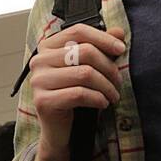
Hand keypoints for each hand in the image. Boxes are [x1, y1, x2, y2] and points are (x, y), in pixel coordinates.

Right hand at [27, 24, 126, 153]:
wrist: (61, 129)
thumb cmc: (75, 95)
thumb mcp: (90, 68)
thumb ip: (102, 48)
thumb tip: (118, 32)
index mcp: (48, 47)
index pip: (78, 31)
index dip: (103, 38)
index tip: (121, 49)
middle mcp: (39, 60)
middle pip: (85, 52)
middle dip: (109, 67)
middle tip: (118, 82)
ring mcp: (39, 81)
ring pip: (85, 73)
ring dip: (106, 86)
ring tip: (113, 95)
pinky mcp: (43, 101)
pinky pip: (79, 94)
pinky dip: (97, 98)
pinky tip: (103, 103)